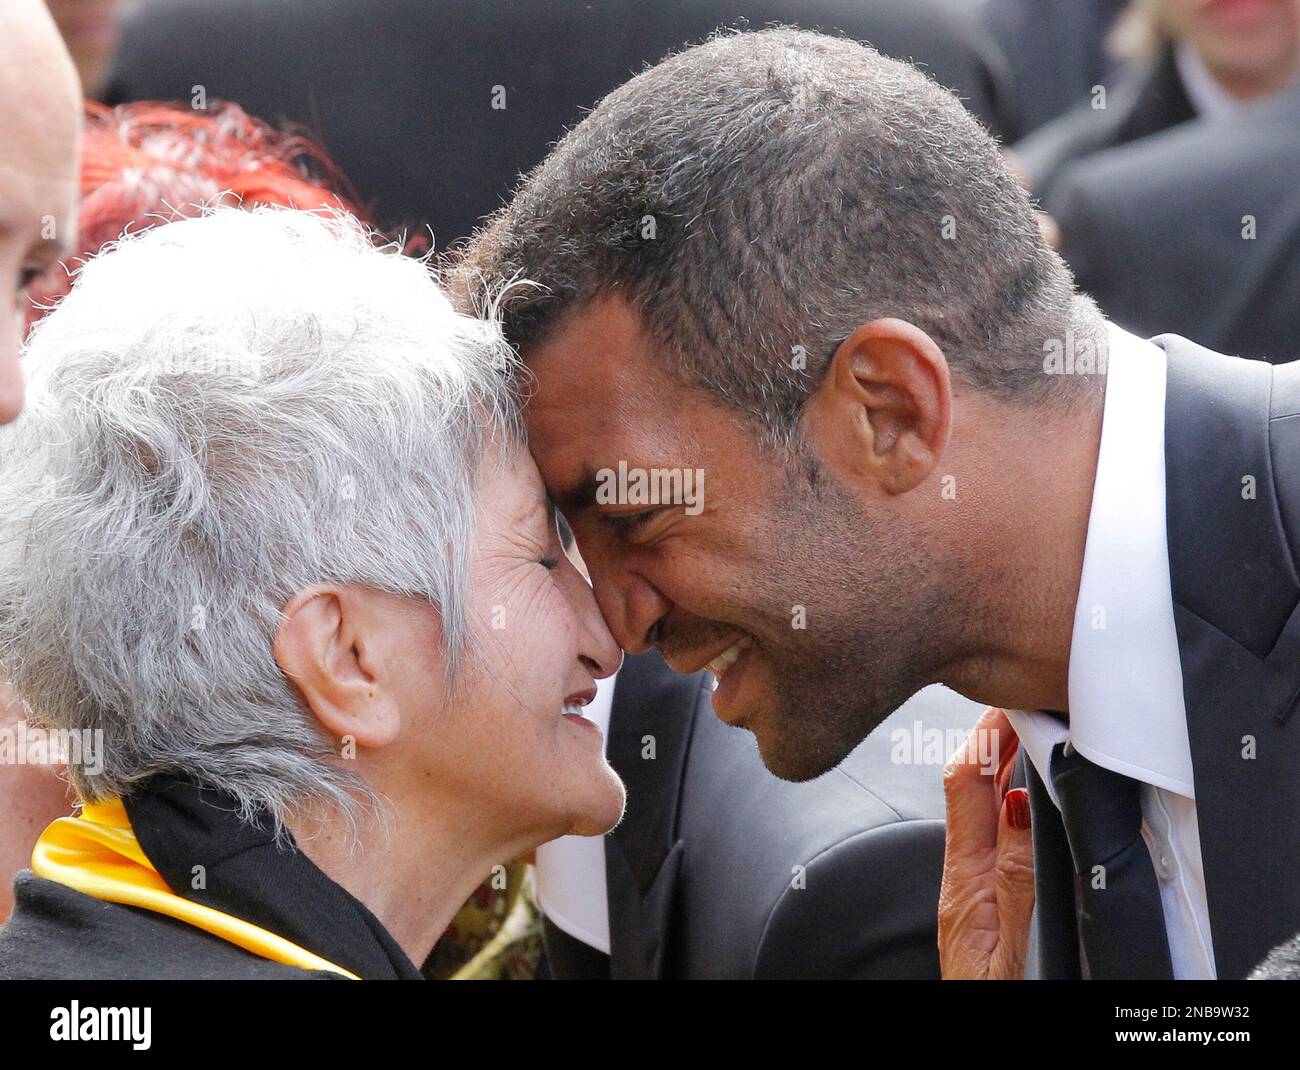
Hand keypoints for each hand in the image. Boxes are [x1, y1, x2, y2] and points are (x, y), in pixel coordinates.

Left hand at [939, 707, 1034, 978]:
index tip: (1006, 703)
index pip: (966, 785)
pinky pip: (992, 830)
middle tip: (1019, 699)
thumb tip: (1018, 808)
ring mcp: (971, 881)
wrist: (979, 1023)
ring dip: (1001, 763)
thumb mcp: (1008, 939)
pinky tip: (1025, 789)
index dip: (984, 738)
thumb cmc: (990, 992)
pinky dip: (1009, 798)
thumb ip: (1014, 876)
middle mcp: (963, 872)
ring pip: (981, 804)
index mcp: (964, 876)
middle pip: (970, 784)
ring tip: (1026, 728)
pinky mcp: (984, 895)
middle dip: (991, 737)